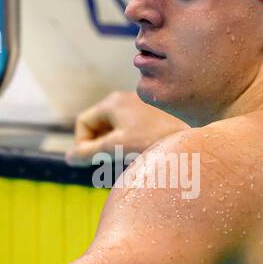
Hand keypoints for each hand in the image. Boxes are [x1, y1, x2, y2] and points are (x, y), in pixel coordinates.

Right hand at [65, 90, 185, 165]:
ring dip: (115, 147)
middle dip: (100, 146)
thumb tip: (69, 157)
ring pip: (115, 130)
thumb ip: (90, 152)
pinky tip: (143, 156)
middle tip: (112, 163)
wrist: (193, 136)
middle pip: (99, 126)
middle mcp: (124, 100)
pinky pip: (131, 131)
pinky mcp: (152, 116)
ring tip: (129, 160)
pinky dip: (130, 144)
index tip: (93, 161)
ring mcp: (139, 107)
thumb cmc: (155, 139)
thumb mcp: (117, 147)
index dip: (82, 144)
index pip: (83, 123)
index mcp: (112, 103)